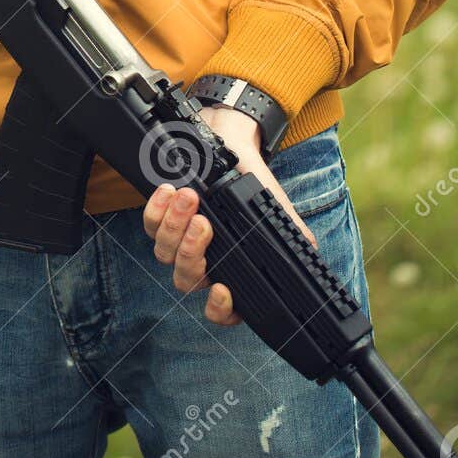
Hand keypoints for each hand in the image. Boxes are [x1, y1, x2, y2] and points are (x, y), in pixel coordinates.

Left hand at [141, 104, 315, 325]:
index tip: (222, 290)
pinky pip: (149, 226)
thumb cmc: (254, 183)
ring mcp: (179, 240)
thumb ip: (292, 234)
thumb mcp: (277, 208)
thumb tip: (309, 252)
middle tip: (204, 223)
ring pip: (165, 254)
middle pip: (187, 279)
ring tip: (190, 198)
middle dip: (193, 254)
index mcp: (231, 269)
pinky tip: (170, 193)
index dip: (219, 310)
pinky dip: (156, 210)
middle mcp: (203, 261)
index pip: (223, 310)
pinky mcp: (161, 217)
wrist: (233, 147)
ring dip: (175, 228)